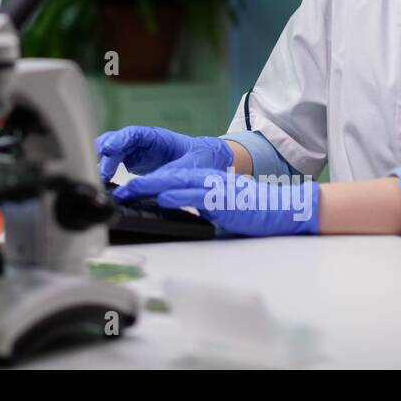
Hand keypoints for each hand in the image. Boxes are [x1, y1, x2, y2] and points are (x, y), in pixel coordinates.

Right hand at [95, 126, 233, 181]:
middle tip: (96, 169)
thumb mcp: (191, 164)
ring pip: (112, 153)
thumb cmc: (201, 156)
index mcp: (156, 136)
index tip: (106, 149)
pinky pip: (115, 163)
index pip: (132, 134)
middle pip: (116, 141)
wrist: (208, 160)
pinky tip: (104, 182)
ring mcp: (136, 151)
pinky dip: (107, 171)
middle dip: (103, 152)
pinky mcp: (133, 162)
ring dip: (103, 164)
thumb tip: (157, 183)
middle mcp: (142, 141)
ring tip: (99, 179)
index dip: (118, 140)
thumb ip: (173, 172)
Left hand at [114, 164, 319, 236]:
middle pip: (167, 176)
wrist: (281, 209)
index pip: (169, 179)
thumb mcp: (219, 213)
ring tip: (130, 189)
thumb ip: (199, 214)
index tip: (127, 191)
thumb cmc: (253, 213)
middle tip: (119, 189)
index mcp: (203, 183)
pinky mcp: (224, 198)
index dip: (147, 184)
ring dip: (151, 185)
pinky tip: (163, 195)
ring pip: (177, 181)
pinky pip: (197, 194)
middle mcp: (206, 180)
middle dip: (140, 183)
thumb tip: (180, 224)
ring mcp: (214, 188)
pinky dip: (178, 194)